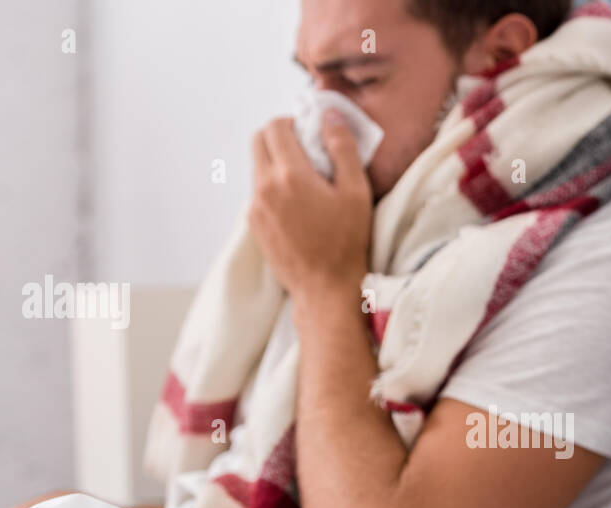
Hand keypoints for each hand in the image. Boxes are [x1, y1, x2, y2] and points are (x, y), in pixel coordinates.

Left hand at [248, 111, 372, 306]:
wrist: (326, 289)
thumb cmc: (346, 243)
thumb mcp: (356, 192)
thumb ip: (342, 147)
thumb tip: (329, 115)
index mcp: (289, 175)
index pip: (275, 126)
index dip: (294, 123)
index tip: (312, 136)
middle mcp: (264, 188)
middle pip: (259, 140)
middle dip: (280, 138)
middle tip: (307, 153)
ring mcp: (255, 208)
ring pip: (257, 166)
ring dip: (277, 164)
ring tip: (306, 184)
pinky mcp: (254, 225)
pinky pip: (258, 192)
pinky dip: (274, 188)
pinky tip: (299, 207)